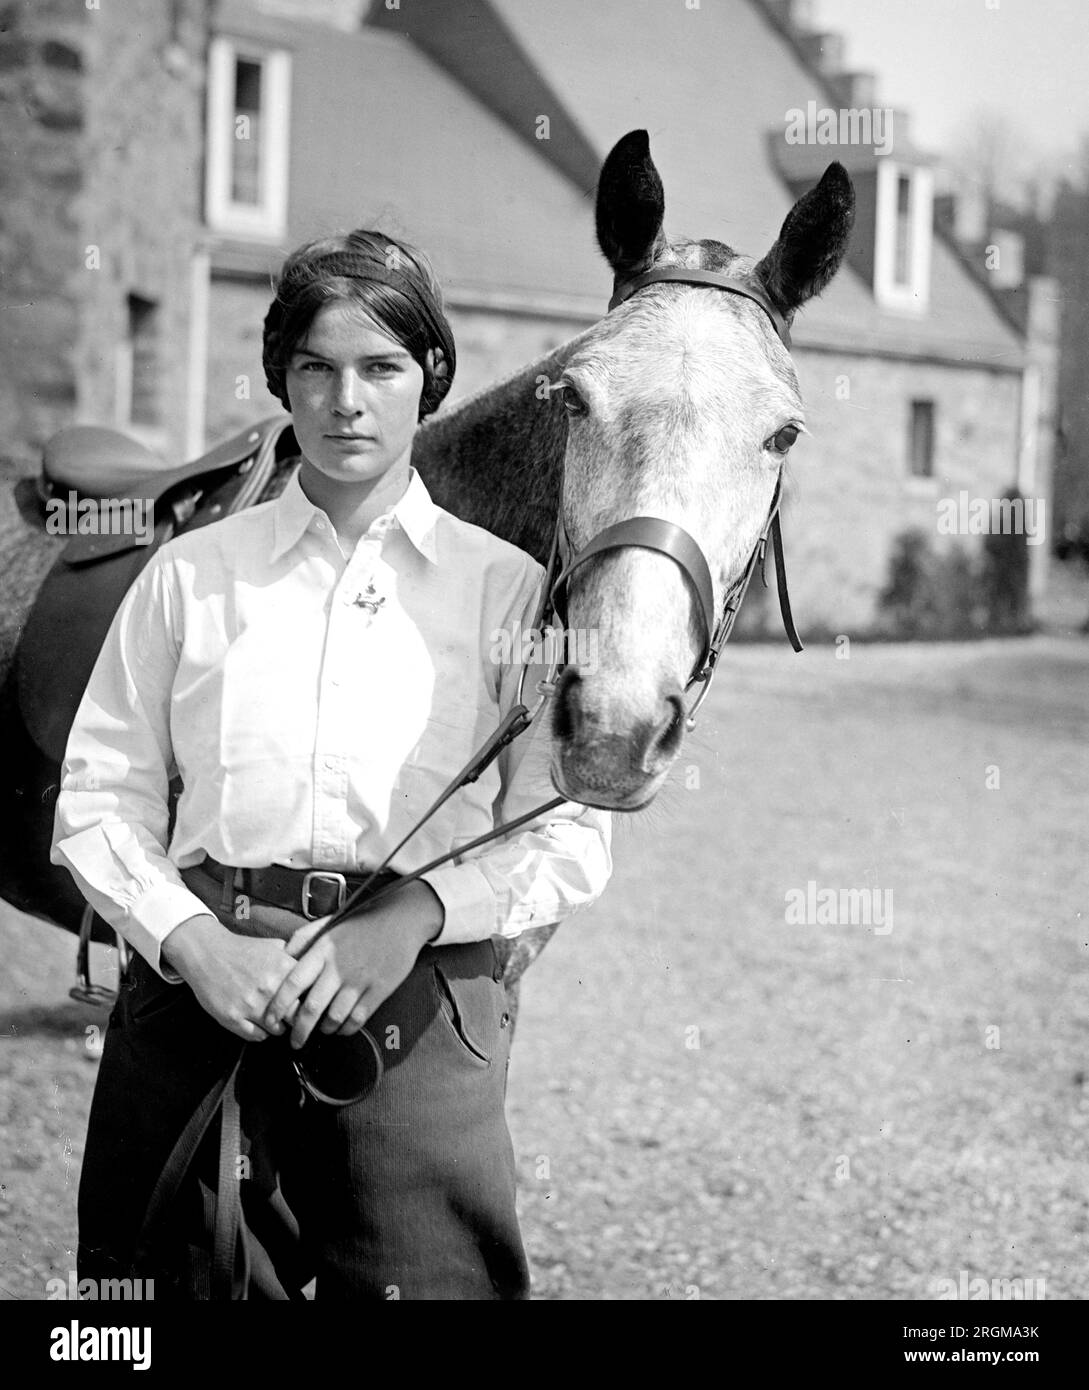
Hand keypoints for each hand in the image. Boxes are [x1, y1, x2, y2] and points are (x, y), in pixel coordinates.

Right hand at [161, 913, 296, 1041]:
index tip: (307, 1006)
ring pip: (277, 1030)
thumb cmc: (242, 950)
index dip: (309, 1002)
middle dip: (295, 1019)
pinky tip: (257, 1022)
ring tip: (272, 1019)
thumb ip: (296, 957)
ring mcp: (250, 1005)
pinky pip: (257, 1036)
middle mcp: (269, 988)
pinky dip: (260, 1032)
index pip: (309, 996)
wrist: (207, 953)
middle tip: (290, 1017)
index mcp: (284, 968)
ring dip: (277, 1026)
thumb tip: (316, 969)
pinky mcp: (232, 1018)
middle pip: (296, 1017)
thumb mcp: (274, 946)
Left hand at [263, 882, 443, 1048]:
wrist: (400, 920)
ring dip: (324, 1030)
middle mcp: (338, 967)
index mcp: (323, 950)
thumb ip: (303, 938)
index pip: (293, 983)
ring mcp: (360, 980)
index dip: (278, 1006)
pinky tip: (342, 1027)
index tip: (270, 1020)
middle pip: (311, 1008)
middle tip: (294, 1042)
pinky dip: (346, 1029)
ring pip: (334, 1018)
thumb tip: (282, 955)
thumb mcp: (329, 923)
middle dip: (299, 1031)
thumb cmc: (361, 922)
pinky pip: (357, 1019)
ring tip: (321, 1031)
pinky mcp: (379, 990)